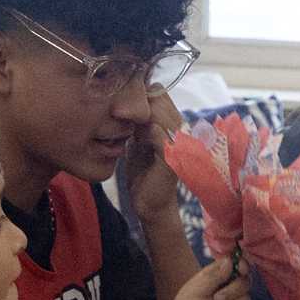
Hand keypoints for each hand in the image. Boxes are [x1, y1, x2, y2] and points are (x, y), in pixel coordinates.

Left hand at [124, 88, 185, 225]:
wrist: (149, 204)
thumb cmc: (143, 173)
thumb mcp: (139, 141)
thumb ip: (138, 122)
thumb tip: (126, 101)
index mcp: (174, 124)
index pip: (160, 94)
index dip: (140, 96)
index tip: (121, 105)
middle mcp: (181, 130)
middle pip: (160, 100)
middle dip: (137, 104)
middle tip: (117, 113)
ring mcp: (179, 143)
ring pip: (159, 115)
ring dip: (138, 118)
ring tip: (125, 127)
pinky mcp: (172, 158)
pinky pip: (159, 135)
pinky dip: (144, 132)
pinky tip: (133, 139)